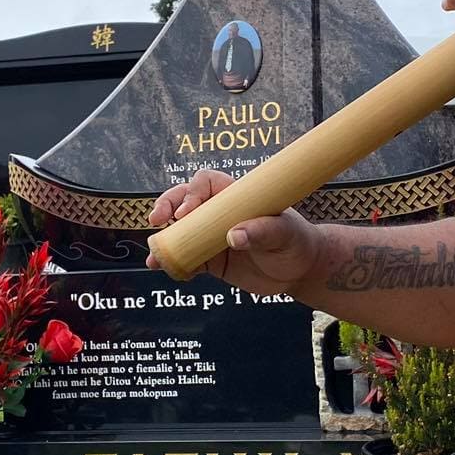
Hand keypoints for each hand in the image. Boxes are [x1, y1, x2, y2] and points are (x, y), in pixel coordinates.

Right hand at [146, 169, 322, 295]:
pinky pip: (186, 258)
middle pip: (183, 200)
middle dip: (167, 207)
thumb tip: (233, 236)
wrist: (300, 271)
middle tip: (158, 221)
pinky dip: (174, 263)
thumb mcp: (285, 235)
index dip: (191, 193)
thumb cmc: (296, 242)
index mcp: (236, 197)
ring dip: (164, 240)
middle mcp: (220, 212)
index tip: (187, 212)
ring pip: (179, 230)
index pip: (206, 183)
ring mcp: (212, 235)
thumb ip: (262, 232)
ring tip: (154, 256)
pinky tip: (165, 269)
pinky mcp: (210, 259)